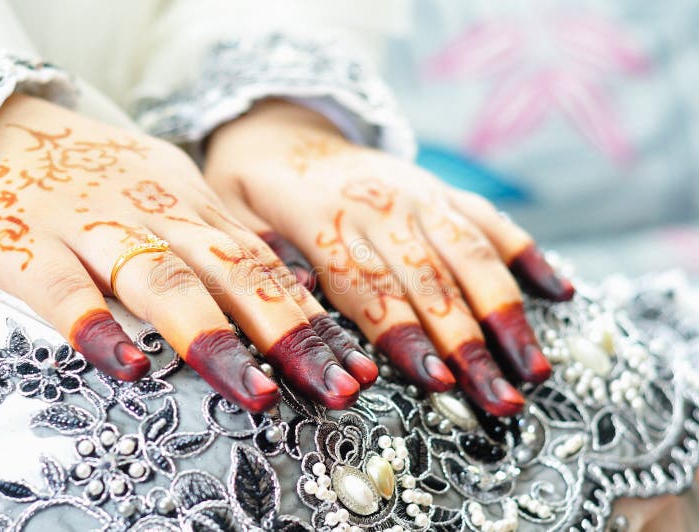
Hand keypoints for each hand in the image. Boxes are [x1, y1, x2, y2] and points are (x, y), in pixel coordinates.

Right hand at [0, 95, 377, 411]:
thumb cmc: (99, 175)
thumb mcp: (176, 189)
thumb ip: (229, 233)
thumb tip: (299, 277)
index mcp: (194, 207)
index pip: (266, 266)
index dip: (313, 320)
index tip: (357, 371)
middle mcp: (156, 215)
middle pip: (232, 273)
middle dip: (288, 333)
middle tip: (334, 389)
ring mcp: (93, 228)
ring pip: (162, 279)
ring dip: (211, 334)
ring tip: (255, 389)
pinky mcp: (28, 245)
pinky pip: (64, 288)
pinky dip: (96, 324)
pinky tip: (127, 366)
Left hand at [204, 100, 574, 415]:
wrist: (282, 130)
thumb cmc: (252, 189)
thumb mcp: (233, 218)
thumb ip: (262, 260)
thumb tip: (294, 306)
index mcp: (324, 220)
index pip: (370, 287)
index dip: (405, 335)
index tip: (438, 382)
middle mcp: (382, 206)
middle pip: (432, 283)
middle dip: (469, 346)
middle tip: (501, 401)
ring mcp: (418, 194)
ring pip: (471, 255)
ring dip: (507, 313)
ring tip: (534, 369)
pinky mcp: (439, 189)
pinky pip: (488, 218)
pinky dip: (524, 251)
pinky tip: (558, 289)